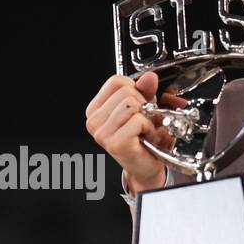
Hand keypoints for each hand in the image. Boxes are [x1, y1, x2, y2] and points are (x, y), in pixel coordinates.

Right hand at [85, 71, 185, 193]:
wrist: (144, 166)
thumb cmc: (141, 139)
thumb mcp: (142, 108)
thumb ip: (144, 90)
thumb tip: (149, 77)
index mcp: (95, 109)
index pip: (116, 81)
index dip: (134, 88)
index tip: (138, 104)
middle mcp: (94, 121)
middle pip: (126, 91)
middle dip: (142, 103)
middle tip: (143, 120)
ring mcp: (102, 133)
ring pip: (132, 104)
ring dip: (146, 117)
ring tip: (144, 129)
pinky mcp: (115, 143)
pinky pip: (138, 120)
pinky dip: (148, 127)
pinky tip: (145, 137)